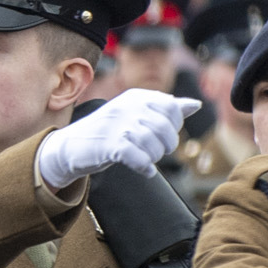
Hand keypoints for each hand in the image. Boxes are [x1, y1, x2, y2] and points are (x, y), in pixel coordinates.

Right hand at [39, 90, 200, 192]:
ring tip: (147, 160)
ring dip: (154, 157)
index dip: (174, 126)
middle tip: (156, 152)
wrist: (71, 146)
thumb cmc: (109, 131)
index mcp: (136, 97)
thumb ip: (167, 109)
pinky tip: (145, 170)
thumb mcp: (137, 115)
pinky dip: (145, 167)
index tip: (162, 136)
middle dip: (167, 145)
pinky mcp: (109, 145)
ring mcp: (116, 125)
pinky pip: (139, 158)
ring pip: (153, 144)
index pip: (171, 106)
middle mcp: (126, 106)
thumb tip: (196, 104)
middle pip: (165, 127)